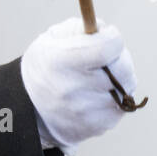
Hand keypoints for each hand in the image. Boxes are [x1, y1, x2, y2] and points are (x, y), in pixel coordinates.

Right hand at [20, 16, 136, 155]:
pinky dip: (116, 97)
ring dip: (120, 78)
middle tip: (109, 56)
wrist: (29, 109)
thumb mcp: (51, 40)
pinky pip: (122, 106)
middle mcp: (73, 89)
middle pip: (122, 69)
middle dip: (120, 58)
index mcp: (60, 62)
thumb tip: (105, 30)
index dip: (112, 37)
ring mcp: (86, 112)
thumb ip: (79, 29)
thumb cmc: (46, 67)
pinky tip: (99, 94)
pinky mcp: (97, 126)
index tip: (108, 35)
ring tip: (101, 76)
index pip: (106, 48)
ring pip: (127, 88)